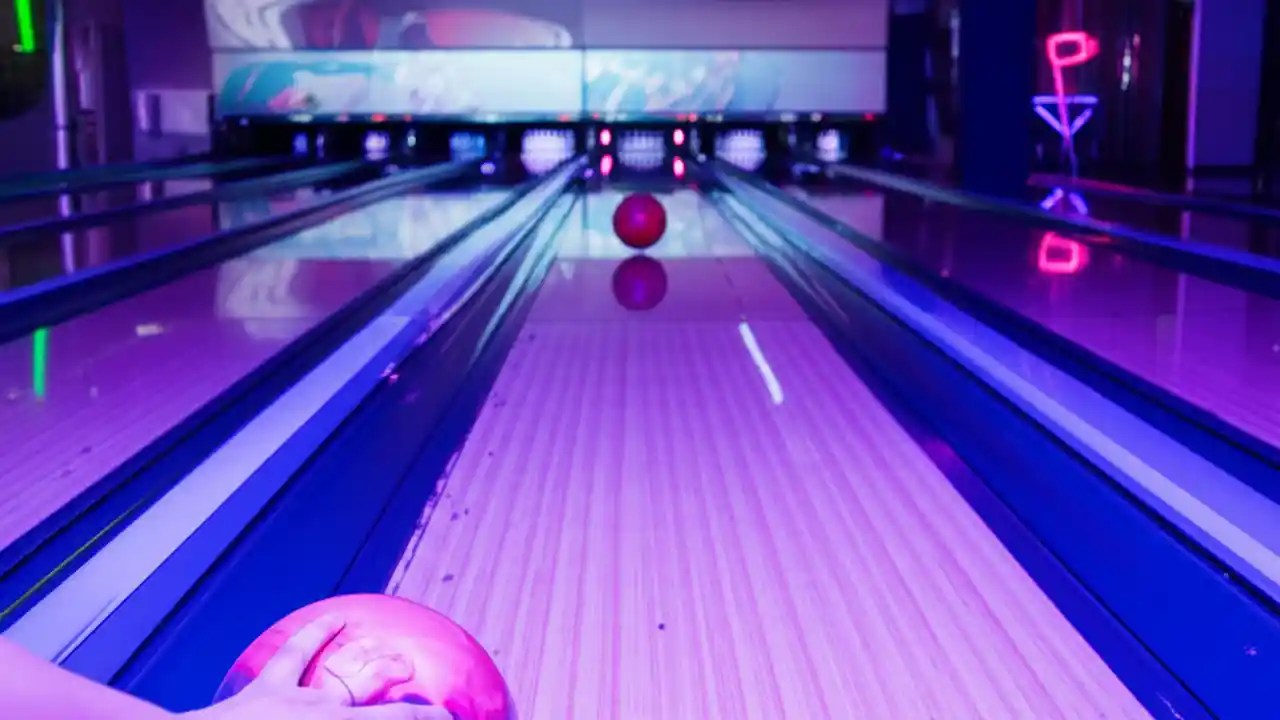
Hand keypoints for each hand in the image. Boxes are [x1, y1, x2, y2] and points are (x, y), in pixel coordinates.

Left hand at [184, 614, 449, 719]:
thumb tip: (351, 712)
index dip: (431, 719)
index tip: (453, 719)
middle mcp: (325, 710)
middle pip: (379, 700)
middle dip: (412, 706)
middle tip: (437, 710)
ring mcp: (297, 697)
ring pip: (345, 677)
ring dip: (376, 665)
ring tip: (400, 659)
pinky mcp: (267, 690)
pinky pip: (297, 655)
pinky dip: (319, 634)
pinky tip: (336, 617)